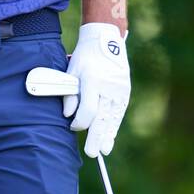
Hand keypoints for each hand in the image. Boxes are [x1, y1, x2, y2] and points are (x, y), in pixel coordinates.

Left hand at [64, 22, 130, 157]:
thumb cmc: (84, 57)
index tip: (73, 127)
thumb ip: (69, 94)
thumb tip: (68, 116)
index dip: (80, 122)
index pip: (88, 110)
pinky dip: (114, 125)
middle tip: (92, 153)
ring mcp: (119, 89)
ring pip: (112, 117)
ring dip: (108, 135)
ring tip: (104, 150)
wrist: (106, 40)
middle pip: (102, 117)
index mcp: (92, 81)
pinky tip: (111, 137)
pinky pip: (119, 112)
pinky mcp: (125, 91)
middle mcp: (108, 86)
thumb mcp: (72, 71)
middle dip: (96, 137)